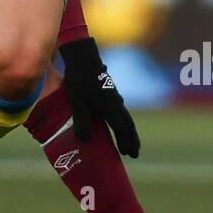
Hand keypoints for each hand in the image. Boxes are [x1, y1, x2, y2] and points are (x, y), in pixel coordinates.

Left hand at [60, 37, 139, 157]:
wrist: (83, 57)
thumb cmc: (79, 79)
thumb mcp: (77, 101)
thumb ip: (81, 120)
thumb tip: (85, 141)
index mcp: (110, 107)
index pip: (122, 129)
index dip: (127, 142)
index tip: (131, 154)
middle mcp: (115, 102)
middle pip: (128, 124)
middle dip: (131, 139)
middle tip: (134, 153)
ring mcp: (114, 96)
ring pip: (125, 116)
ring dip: (127, 130)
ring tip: (127, 141)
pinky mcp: (109, 90)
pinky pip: (120, 110)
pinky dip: (122, 120)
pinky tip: (117, 121)